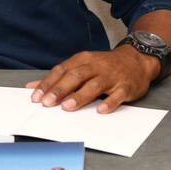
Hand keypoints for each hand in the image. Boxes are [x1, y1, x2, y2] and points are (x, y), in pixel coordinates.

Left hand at [27, 47, 160, 114]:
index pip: (61, 70)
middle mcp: (96, 66)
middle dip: (60, 90)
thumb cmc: (105, 66)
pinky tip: (100, 110)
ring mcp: (111, 76)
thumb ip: (58, 77)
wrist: (137, 59)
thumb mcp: (81, 66)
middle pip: (76, 76)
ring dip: (80, 96)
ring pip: (94, 85)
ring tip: (67, 107)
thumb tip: (33, 86)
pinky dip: (109, 102)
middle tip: (47, 103)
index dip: (48, 84)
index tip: (36, 97)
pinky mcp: (125, 86)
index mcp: (82, 60)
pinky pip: (117, 94)